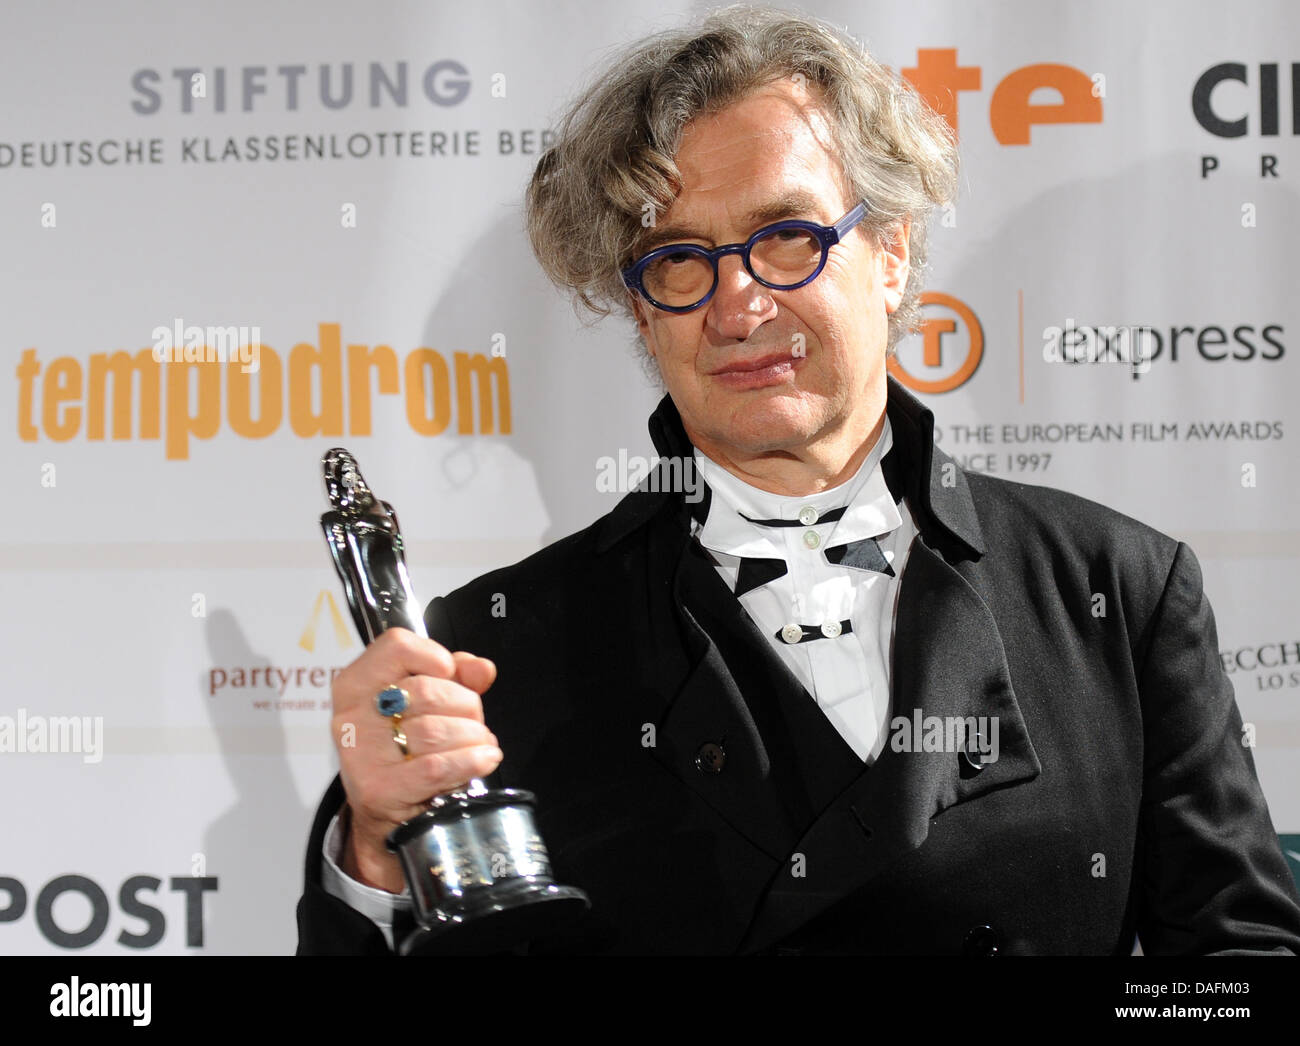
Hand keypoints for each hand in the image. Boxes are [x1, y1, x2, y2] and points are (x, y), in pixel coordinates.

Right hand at [330, 628, 502, 892]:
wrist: (387, 813)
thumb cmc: (405, 749)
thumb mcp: (426, 703)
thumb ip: (456, 676)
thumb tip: (481, 669)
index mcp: (355, 685)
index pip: (397, 646)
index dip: (435, 655)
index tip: (449, 673)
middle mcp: (351, 717)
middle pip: (427, 690)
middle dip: (466, 705)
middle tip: (473, 721)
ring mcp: (361, 755)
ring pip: (436, 730)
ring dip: (473, 737)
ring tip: (480, 744)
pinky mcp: (378, 790)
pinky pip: (436, 766)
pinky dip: (470, 761)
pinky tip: (483, 759)